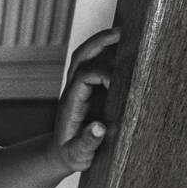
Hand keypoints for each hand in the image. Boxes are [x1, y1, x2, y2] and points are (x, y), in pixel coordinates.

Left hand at [49, 27, 121, 173]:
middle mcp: (73, 88)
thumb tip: (100, 128)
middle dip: (99, 42)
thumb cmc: (71, 155)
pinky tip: (124, 48)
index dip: (102, 75)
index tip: (119, 84)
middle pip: (81, 57)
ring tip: (125, 33)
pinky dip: (107, 52)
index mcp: (72, 102)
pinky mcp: (86, 87)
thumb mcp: (78, 154)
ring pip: (86, 55)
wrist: (61, 153)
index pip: (85, 77)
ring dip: (103, 42)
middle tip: (122, 32)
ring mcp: (78, 85)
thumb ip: (87, 143)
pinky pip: (94, 63)